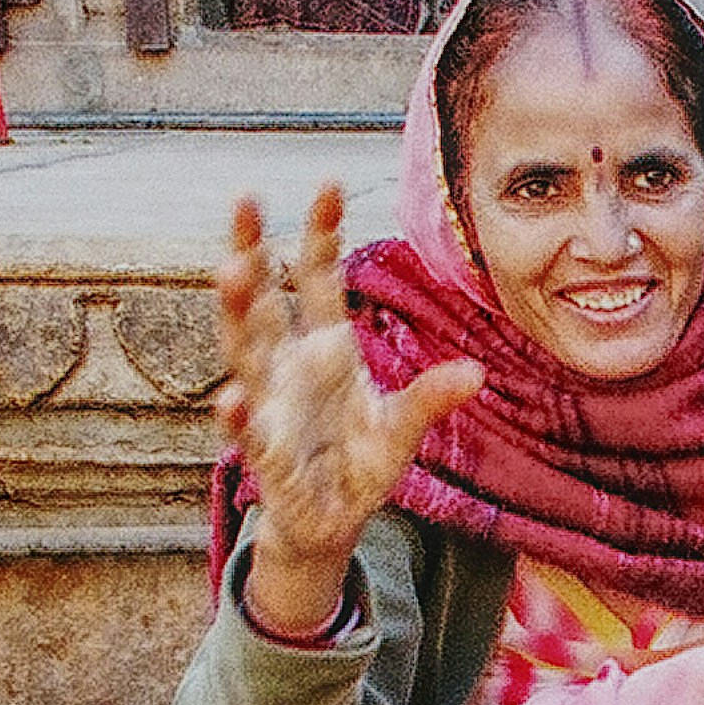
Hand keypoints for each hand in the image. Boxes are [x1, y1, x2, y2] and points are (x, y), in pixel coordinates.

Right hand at [216, 186, 486, 638]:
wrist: (328, 522)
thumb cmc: (358, 465)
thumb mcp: (403, 429)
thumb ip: (431, 399)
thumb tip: (474, 372)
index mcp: (325, 349)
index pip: (317, 279)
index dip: (320, 233)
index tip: (329, 181)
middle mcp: (288, 367)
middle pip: (263, 299)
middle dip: (250, 250)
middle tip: (244, 200)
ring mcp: (271, 407)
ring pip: (244, 351)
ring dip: (235, 312)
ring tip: (228, 270)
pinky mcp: (266, 455)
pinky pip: (250, 431)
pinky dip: (240, 416)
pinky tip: (233, 399)